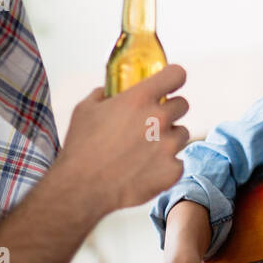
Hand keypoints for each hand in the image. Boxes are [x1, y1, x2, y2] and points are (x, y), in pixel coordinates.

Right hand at [54, 64, 189, 215]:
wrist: (81, 188)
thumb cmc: (80, 148)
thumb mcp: (85, 110)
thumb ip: (103, 94)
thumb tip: (109, 91)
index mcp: (140, 98)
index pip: (176, 74)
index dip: (173, 78)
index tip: (170, 84)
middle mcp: (159, 118)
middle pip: (183, 105)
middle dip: (169, 112)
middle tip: (152, 124)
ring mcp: (168, 146)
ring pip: (181, 134)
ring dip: (168, 139)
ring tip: (144, 151)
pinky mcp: (172, 170)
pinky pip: (178, 162)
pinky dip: (166, 166)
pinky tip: (145, 171)